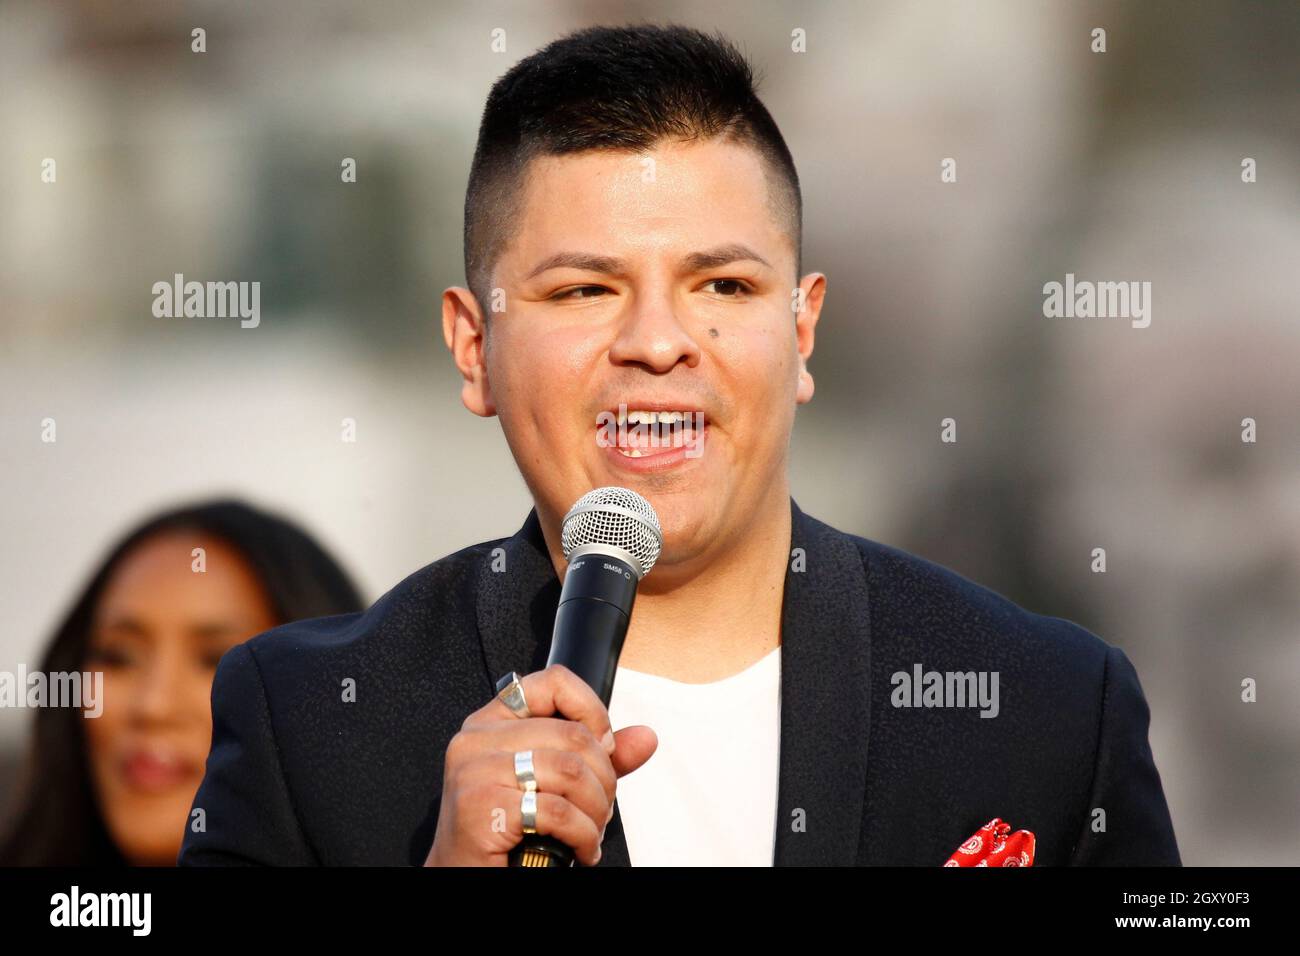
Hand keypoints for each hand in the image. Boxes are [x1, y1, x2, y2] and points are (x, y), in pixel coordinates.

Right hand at [424, 663, 656, 865]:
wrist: (463, 877)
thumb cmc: (505, 833)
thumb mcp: (552, 784)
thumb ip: (596, 758)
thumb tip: (646, 737)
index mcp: (492, 722)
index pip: (553, 681)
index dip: (592, 711)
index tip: (604, 748)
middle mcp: (477, 739)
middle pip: (572, 735)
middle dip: (603, 780)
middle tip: (600, 810)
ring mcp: (474, 771)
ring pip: (570, 771)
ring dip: (595, 811)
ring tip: (590, 832)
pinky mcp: (480, 807)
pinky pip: (557, 811)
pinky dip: (582, 836)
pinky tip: (580, 850)